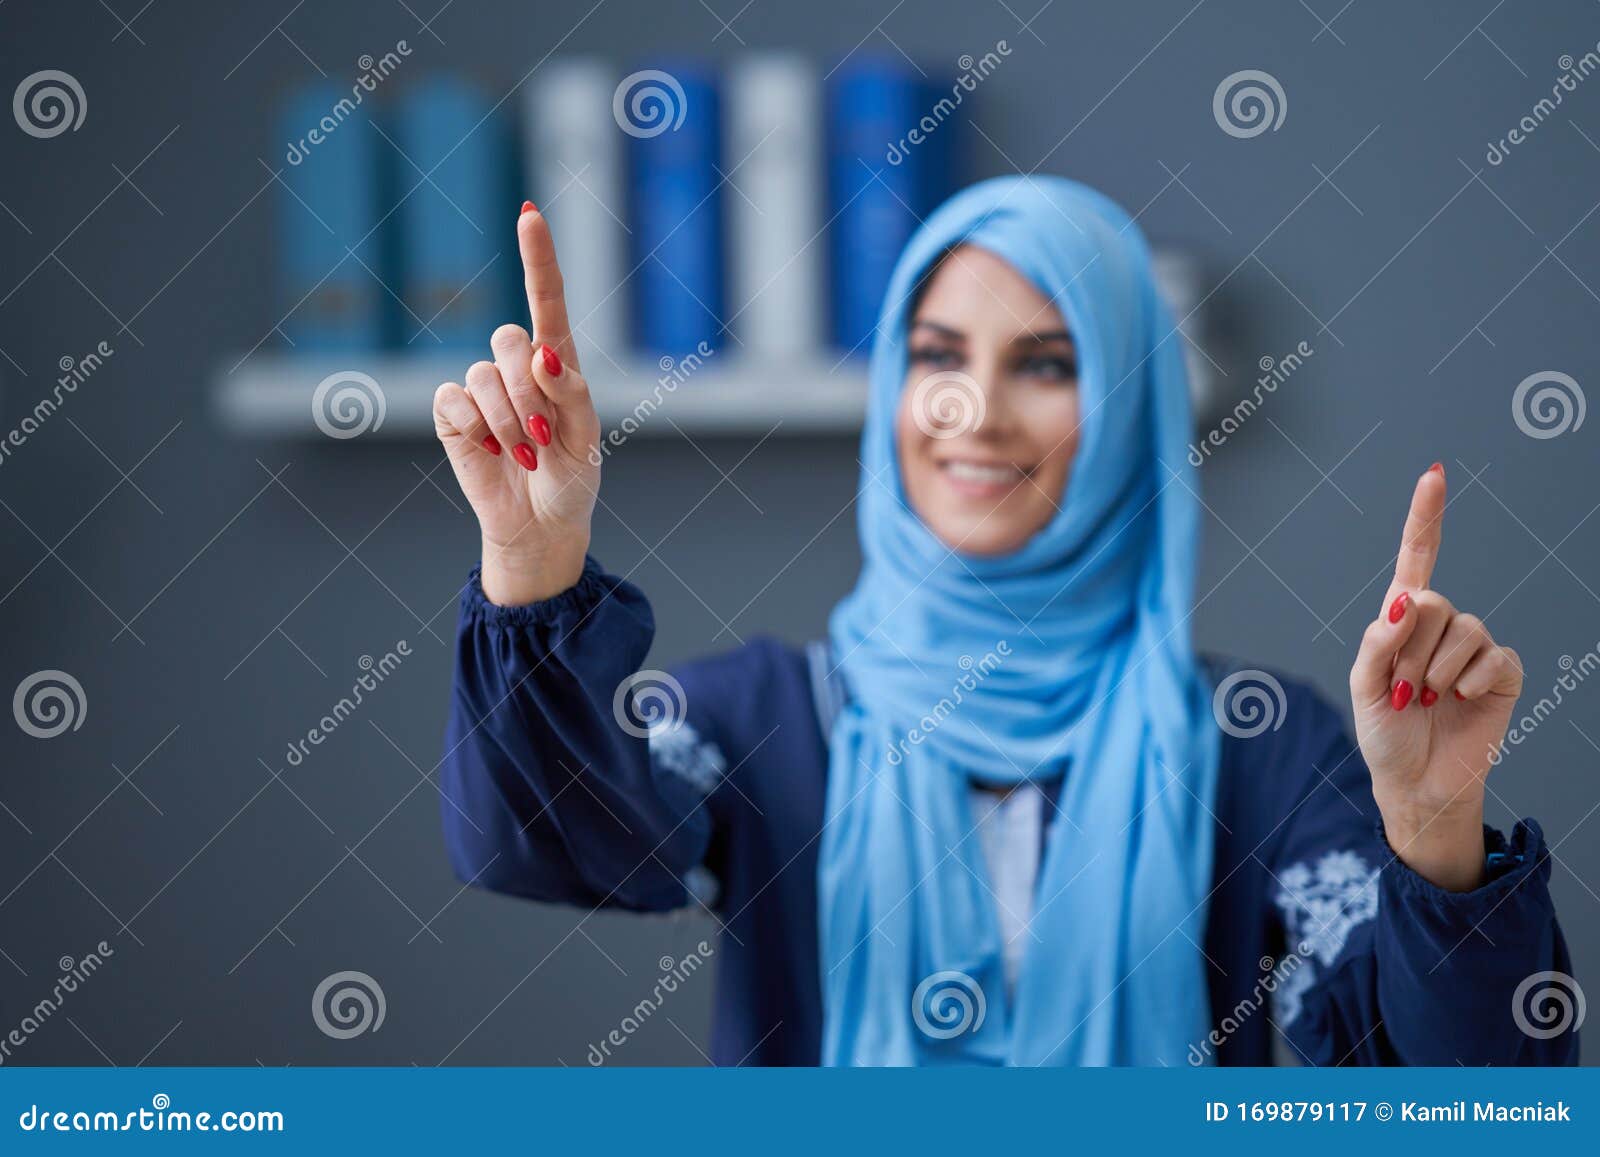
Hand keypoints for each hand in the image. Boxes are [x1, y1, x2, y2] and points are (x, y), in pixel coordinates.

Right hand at [433, 204, 600, 603]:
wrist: (540, 526)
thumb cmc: (572, 481)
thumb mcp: (587, 442)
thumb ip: (573, 395)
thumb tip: (545, 353)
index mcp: (559, 364)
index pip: (547, 300)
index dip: (537, 258)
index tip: (529, 216)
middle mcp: (518, 367)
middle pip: (510, 338)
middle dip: (529, 388)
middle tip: (543, 434)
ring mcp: (483, 389)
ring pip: (484, 374)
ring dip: (508, 421)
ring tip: (525, 454)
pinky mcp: (454, 415)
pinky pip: (455, 401)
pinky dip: (477, 429)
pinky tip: (490, 452)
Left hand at [1349, 464, 1523, 890]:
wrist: (1416, 782)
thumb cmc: (1384, 734)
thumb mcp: (1363, 687)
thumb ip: (1376, 642)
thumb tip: (1404, 601)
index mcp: (1402, 621)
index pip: (1417, 559)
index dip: (1426, 517)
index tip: (1435, 474)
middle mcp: (1441, 626)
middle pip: (1432, 601)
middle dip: (1410, 649)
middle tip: (1402, 689)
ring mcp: (1473, 648)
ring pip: (1461, 628)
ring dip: (1435, 670)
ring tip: (1425, 700)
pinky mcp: (1501, 673)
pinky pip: (1492, 657)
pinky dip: (1468, 682)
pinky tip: (1458, 702)